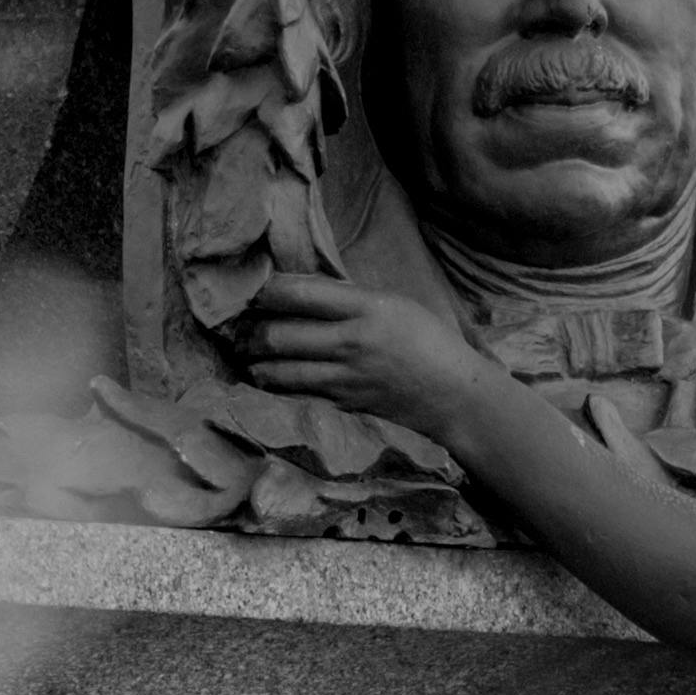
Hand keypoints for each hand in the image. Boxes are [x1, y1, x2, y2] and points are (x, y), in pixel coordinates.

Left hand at [242, 263, 485, 442]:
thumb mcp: (396, 304)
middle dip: (252, 331)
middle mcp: (351, 342)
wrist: (455, 395)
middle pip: (280, 335)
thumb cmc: (429, 342)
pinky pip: (296, 395)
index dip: (267, 290)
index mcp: (367, 308)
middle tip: (240, 327)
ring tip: (248, 355)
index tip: (254, 289)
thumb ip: (351, 299)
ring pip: (280, 372)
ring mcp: (345, 378)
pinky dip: (275, 388)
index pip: (301, 293)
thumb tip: (303, 290)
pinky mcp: (343, 406)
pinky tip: (267, 380)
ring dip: (256, 362)